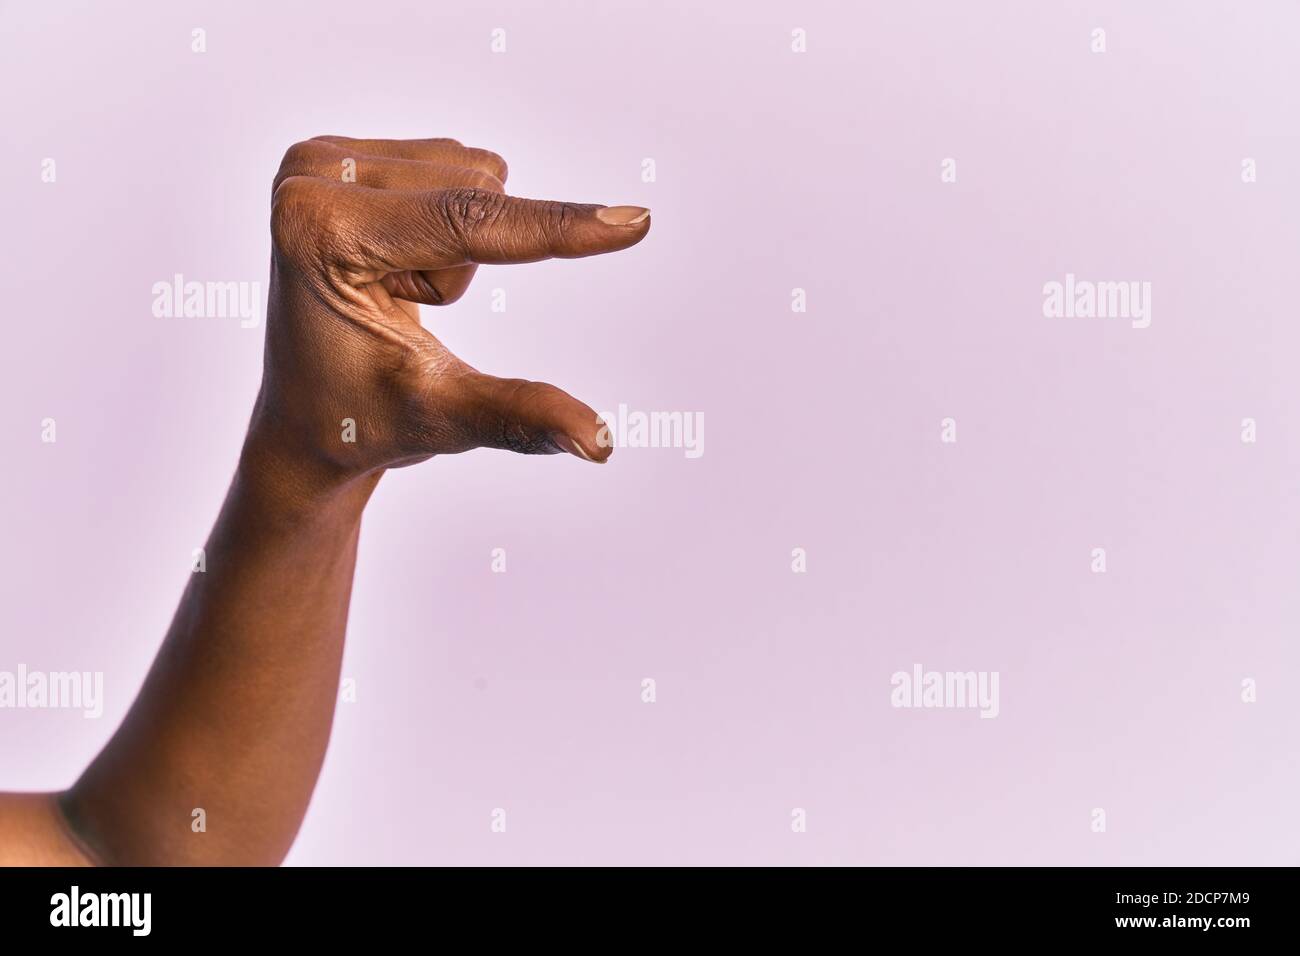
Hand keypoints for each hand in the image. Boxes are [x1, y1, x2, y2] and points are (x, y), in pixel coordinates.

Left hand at [256, 135, 649, 482]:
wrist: (302, 420)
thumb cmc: (358, 421)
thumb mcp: (443, 417)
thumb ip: (522, 416)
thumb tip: (601, 442)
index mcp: (321, 231)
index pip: (469, 221)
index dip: (559, 228)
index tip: (634, 221)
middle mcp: (312, 175)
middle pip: (477, 189)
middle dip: (468, 263)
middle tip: (404, 313)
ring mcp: (322, 156)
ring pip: (473, 176)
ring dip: (460, 247)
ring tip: (396, 296)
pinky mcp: (340, 152)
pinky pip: (452, 168)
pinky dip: (445, 227)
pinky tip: (393, 270)